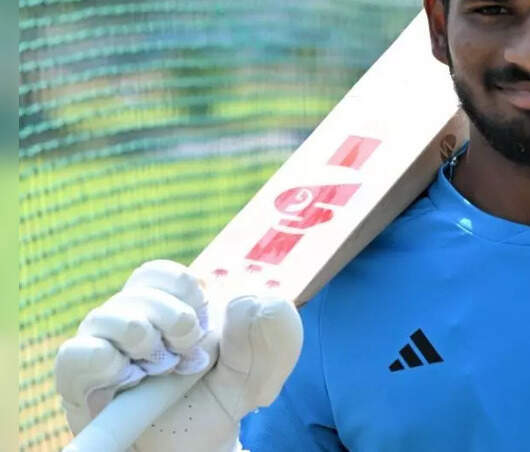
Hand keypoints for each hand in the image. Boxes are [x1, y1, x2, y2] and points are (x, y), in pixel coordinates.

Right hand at [54, 260, 302, 451]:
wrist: (195, 448)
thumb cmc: (220, 398)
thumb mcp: (261, 368)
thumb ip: (274, 331)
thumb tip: (244, 302)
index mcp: (167, 304)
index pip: (162, 274)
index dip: (188, 295)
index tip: (206, 328)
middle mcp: (128, 318)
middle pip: (140, 291)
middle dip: (178, 323)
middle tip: (190, 359)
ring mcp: (101, 346)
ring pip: (107, 317)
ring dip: (146, 343)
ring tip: (161, 372)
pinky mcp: (77, 381)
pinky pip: (76, 354)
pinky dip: (108, 363)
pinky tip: (132, 380)